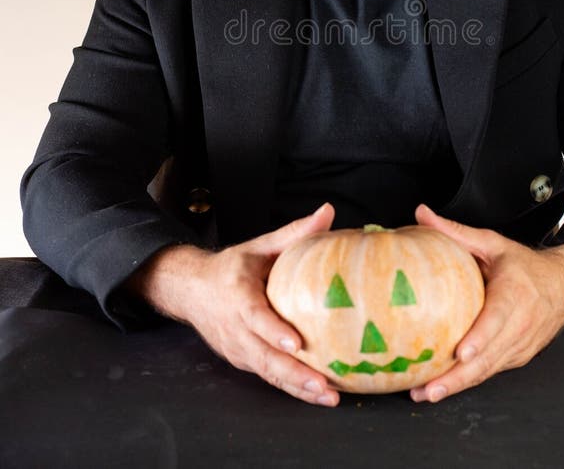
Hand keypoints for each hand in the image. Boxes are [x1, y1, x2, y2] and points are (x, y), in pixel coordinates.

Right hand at [127, 202, 339, 406]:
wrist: (191, 290)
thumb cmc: (233, 267)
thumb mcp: (260, 246)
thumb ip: (295, 232)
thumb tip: (328, 211)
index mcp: (238, 294)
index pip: (255, 317)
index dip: (274, 332)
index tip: (296, 344)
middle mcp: (235, 327)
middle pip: (264, 357)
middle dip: (294, 375)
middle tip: (324, 385)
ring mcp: (237, 348)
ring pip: (267, 373)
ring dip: (297, 388)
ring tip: (327, 397)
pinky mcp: (242, 360)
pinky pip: (268, 376)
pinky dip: (291, 388)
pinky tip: (316, 394)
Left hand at [410, 204, 563, 402]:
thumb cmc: (523, 264)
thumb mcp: (492, 242)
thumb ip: (456, 231)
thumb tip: (421, 213)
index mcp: (515, 294)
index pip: (497, 320)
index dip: (479, 339)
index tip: (460, 353)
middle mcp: (521, 325)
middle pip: (487, 357)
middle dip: (457, 377)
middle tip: (427, 389)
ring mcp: (521, 346)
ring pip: (488, 371)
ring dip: (458, 386)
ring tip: (425, 394)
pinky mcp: (518, 357)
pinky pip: (491, 372)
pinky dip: (468, 381)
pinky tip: (442, 387)